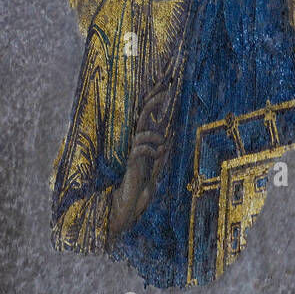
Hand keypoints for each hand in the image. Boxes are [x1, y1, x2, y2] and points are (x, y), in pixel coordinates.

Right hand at [108, 62, 177, 240]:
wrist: (127, 209)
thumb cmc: (139, 191)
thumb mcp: (154, 171)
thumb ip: (159, 156)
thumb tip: (167, 141)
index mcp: (142, 143)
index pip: (147, 118)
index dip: (153, 101)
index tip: (164, 85)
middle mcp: (136, 145)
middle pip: (142, 116)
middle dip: (153, 101)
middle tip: (163, 88)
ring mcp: (133, 153)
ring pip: (142, 131)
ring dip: (154, 134)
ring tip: (162, 143)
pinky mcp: (130, 164)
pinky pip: (139, 148)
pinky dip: (151, 149)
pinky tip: (158, 154)